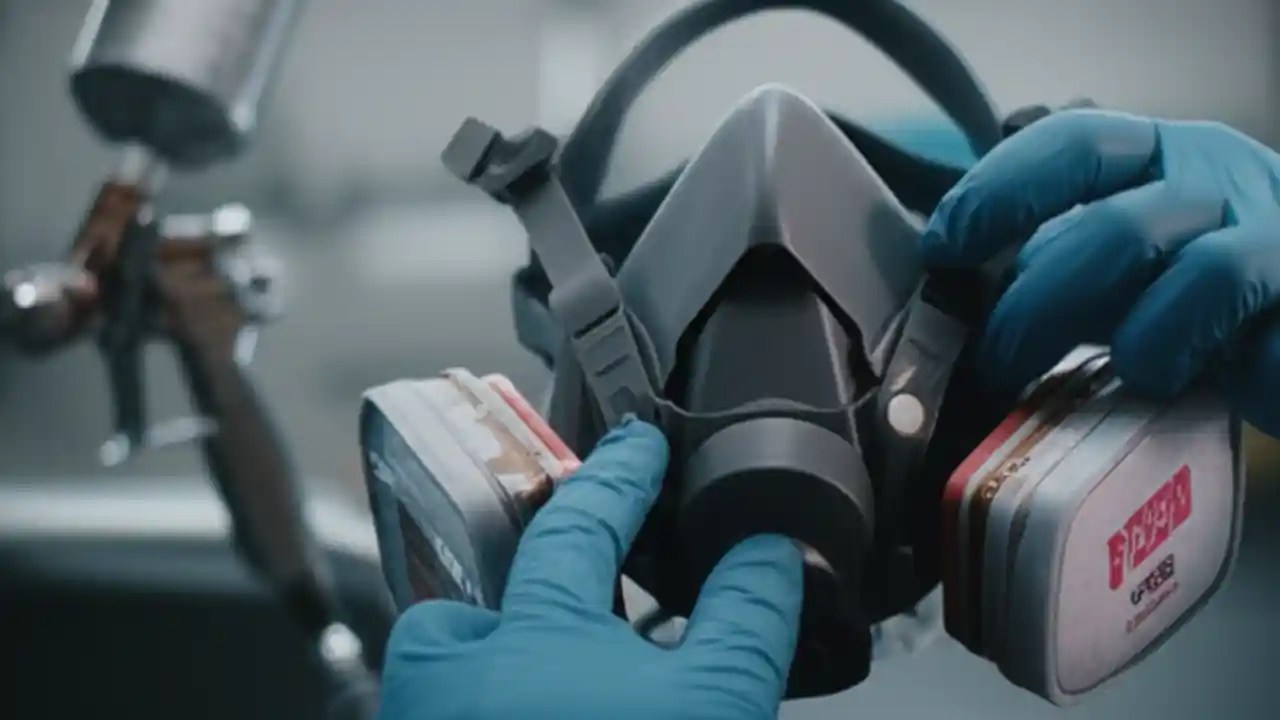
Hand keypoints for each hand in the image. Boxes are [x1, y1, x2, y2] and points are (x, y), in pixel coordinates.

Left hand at [377, 418, 803, 719]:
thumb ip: (743, 625)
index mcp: (533, 641)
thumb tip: (769, 554)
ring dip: (492, 656)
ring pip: (440, 665)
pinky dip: (488, 702)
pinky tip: (540, 714)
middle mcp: (459, 681)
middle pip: (471, 594)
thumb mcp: (712, 710)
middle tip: (577, 560)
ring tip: (551, 667)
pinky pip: (445, 713)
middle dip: (514, 589)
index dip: (625, 478)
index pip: (587, 527)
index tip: (639, 443)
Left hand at [922, 109, 1279, 436]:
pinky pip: (1273, 352)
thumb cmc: (1191, 277)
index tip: (943, 249)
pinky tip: (1222, 389)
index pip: (1074, 144)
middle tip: (997, 364)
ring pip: (1206, 278)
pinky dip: (1239, 379)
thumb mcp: (1120, 243)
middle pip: (1117, 232)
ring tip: (1134, 373)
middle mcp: (1219, 183)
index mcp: (1156, 155)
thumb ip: (1053, 249)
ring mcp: (1278, 242)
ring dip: (1148, 342)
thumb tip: (954, 293)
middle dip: (1040, 308)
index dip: (999, 193)